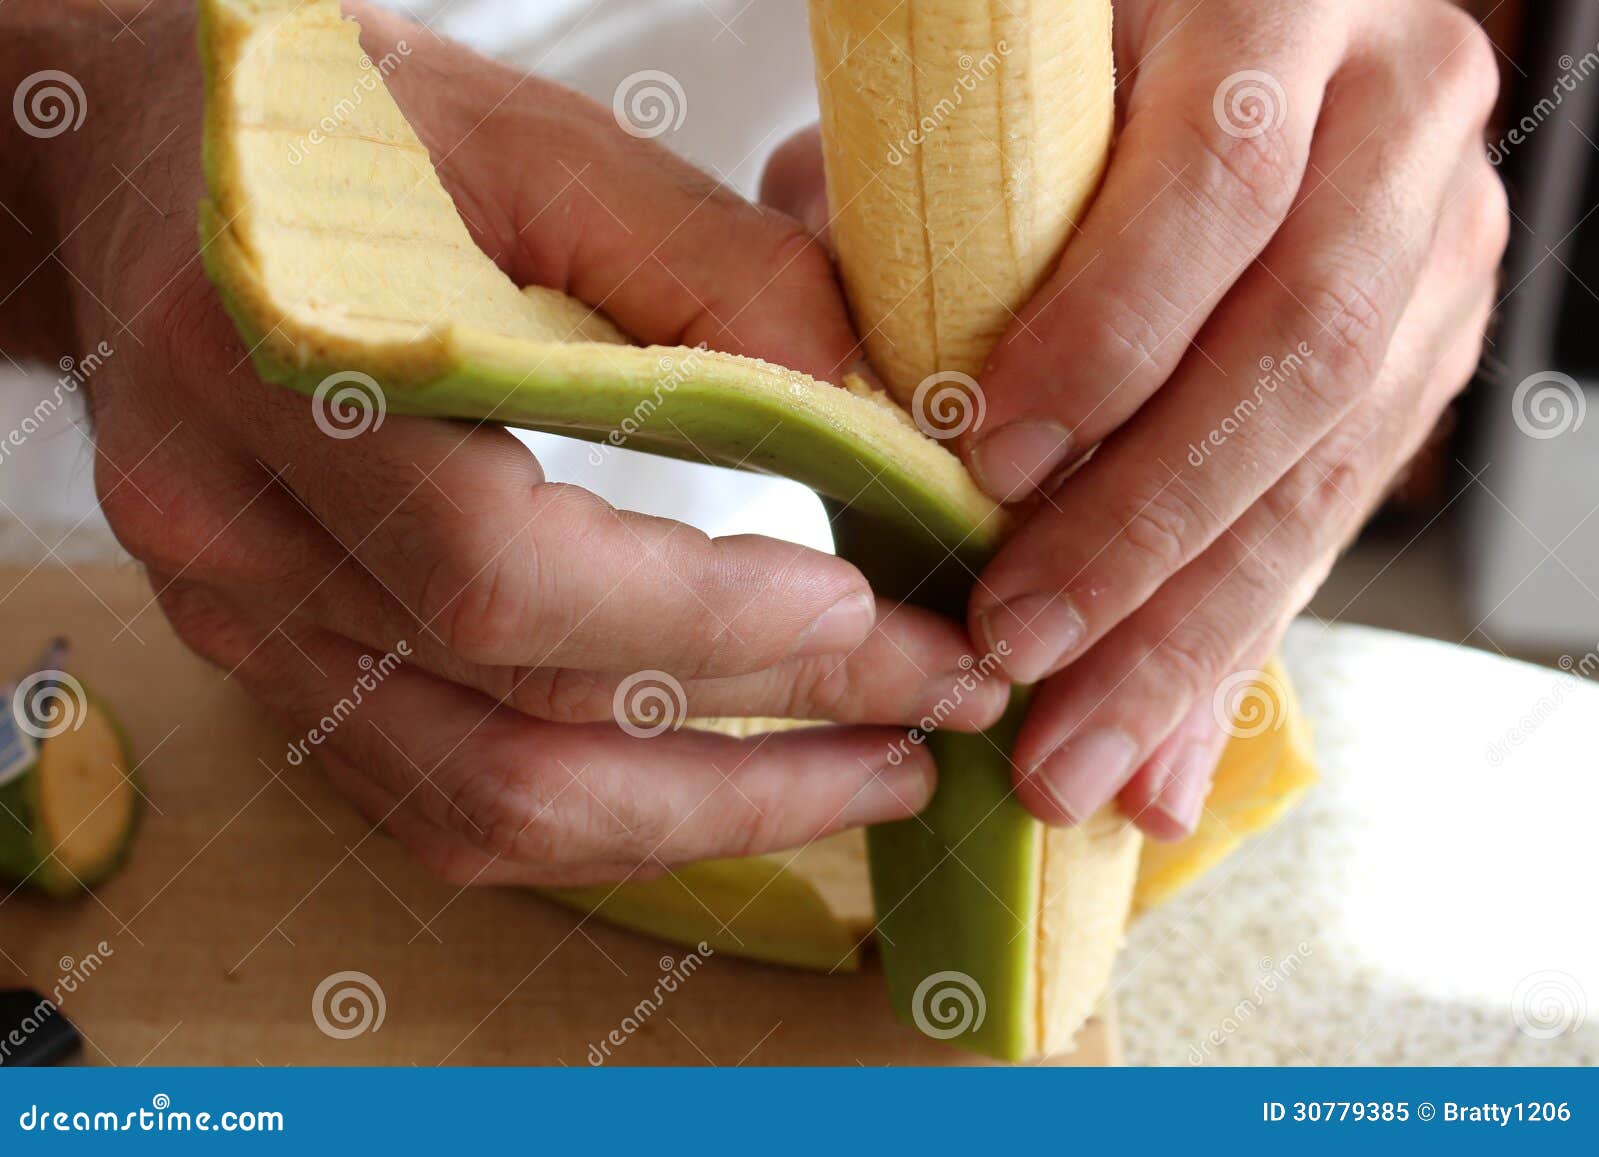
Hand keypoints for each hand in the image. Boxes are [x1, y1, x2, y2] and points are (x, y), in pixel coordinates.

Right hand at [1, 1, 1007, 884]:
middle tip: (929, 720)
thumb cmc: (343, 137)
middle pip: (508, 730)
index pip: (499, 572)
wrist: (136, 174)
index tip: (873, 622)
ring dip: (698, 822)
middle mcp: (233, 531)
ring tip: (866, 777)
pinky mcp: (275, 667)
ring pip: (482, 810)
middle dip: (752, 755)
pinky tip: (730, 785)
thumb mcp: (541, 148)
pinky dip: (610, 819)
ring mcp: (241, 624)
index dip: (700, 622)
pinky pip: (444, 806)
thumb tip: (886, 433)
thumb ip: (717, 280)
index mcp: (279, 368)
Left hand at [768, 0, 1507, 838]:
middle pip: (1299, 351)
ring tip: (1076, 752)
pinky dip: (1232, 646)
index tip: (989, 462)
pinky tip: (1162, 748)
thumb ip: (922, 226)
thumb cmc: (1065, 90)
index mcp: (1279, 17)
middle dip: (1143, 529)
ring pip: (1332, 466)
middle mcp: (1395, 121)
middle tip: (1017, 648)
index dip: (1110, 333)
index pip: (1220, 183)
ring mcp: (1439, 242)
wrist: (1228, 59)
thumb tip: (831, 400)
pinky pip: (1337, 523)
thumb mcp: (988, 117)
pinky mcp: (1437, 349)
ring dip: (1187, 634)